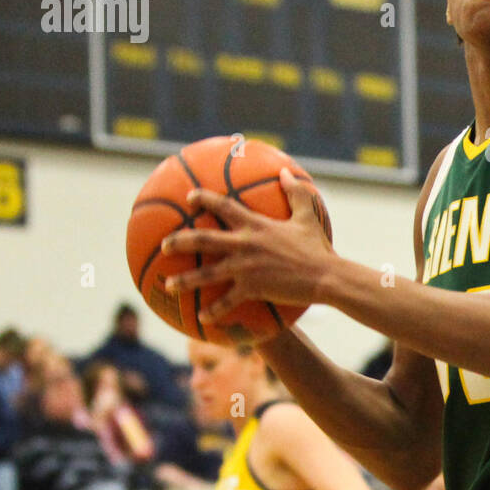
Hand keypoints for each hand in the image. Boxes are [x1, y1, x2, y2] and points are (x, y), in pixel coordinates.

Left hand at [161, 169, 332, 322]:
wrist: (325, 276)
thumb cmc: (317, 247)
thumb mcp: (308, 216)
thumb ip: (295, 192)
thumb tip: (286, 171)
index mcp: (256, 225)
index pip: (224, 206)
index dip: (204, 199)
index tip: (189, 197)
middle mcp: (245, 244)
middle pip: (203, 240)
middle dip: (180, 241)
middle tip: (163, 245)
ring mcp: (245, 268)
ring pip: (206, 273)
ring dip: (185, 280)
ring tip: (169, 284)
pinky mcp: (251, 289)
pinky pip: (227, 302)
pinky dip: (214, 311)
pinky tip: (202, 318)